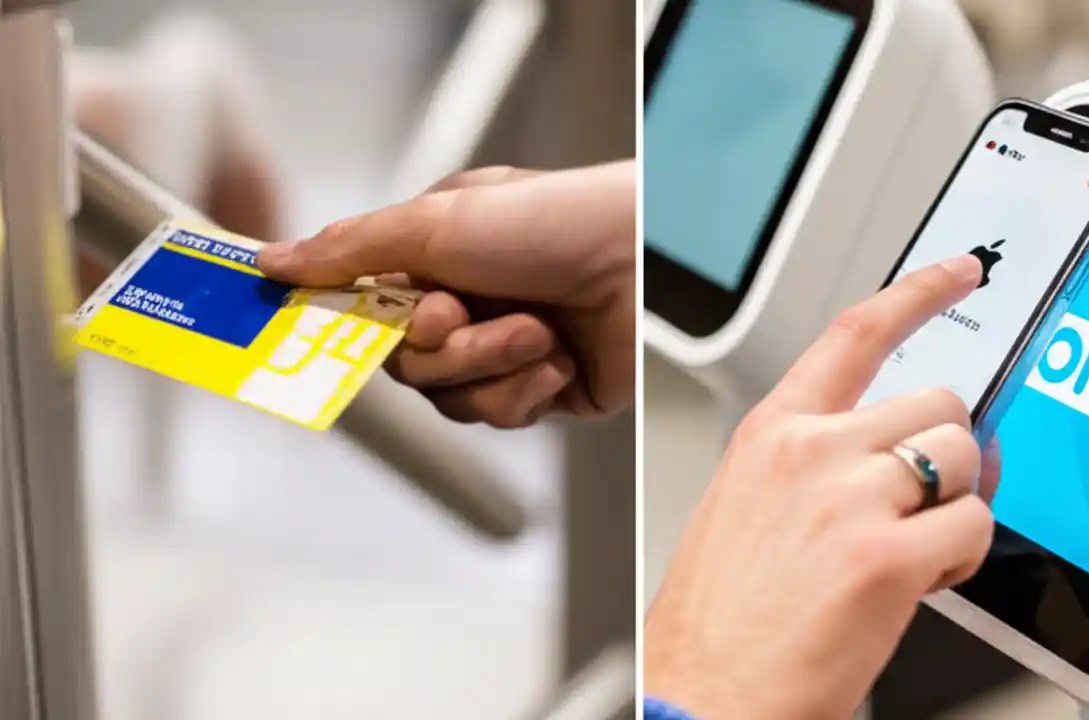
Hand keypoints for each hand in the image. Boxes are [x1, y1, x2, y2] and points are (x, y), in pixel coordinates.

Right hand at [257, 161, 634, 427]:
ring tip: (535, 328)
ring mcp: (506, 350)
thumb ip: (350, 250)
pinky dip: (527, 389)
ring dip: (491, 365)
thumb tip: (273, 261)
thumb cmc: (556, 221)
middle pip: (405, 365)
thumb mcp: (436, 223)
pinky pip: (502, 417)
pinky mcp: (544, 391)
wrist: (645, 260)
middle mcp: (469, 303)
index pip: (367, 308)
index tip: (339, 331)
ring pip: (451, 399)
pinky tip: (557, 355)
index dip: (357, 326)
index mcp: (438, 257)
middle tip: (465, 314)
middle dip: (442, 347)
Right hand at [645, 255, 1001, 719]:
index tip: (958, 272)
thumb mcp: (752, 512)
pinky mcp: (886, 554)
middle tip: (921, 507)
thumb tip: (906, 452)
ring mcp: (849, 497)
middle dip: (948, 454)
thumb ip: (824, 465)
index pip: (856, 333)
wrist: (705, 696)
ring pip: (965, 456)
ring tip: (916, 551)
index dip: (919, 292)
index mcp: (772, 434)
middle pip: (937, 402)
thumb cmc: (723, 621)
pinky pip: (973, 525)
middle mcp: (810, 451)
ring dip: (959, 505)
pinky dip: (964, 557)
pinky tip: (922, 582)